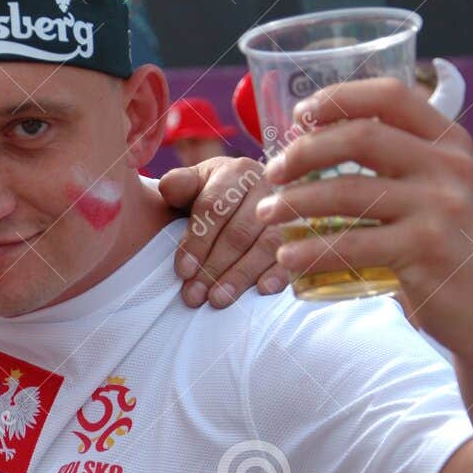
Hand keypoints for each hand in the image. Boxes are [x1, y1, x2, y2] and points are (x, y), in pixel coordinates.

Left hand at [158, 156, 286, 306]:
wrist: (242, 199)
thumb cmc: (212, 195)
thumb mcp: (194, 184)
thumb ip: (179, 185)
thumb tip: (168, 187)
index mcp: (238, 172)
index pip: (215, 207)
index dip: (197, 240)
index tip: (182, 271)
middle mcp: (268, 188)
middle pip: (240, 231)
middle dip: (214, 266)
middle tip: (194, 295)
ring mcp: (290, 212)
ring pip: (265, 246)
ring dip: (240, 276)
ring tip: (217, 300)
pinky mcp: (303, 237)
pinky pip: (294, 255)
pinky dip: (279, 274)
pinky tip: (263, 291)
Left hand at [257, 78, 472, 355]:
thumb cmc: (454, 251)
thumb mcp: (443, 193)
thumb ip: (401, 168)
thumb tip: (315, 150)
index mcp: (451, 143)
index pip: (390, 96)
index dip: (338, 97)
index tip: (299, 113)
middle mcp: (450, 167)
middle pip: (361, 137)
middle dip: (304, 151)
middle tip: (271, 172)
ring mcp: (441, 207)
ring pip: (348, 192)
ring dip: (295, 202)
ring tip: (266, 214)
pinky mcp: (427, 250)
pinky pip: (352, 244)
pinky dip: (311, 250)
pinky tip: (287, 258)